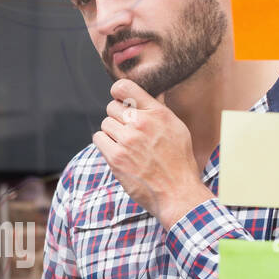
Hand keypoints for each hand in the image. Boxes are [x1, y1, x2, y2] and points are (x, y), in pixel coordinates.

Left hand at [93, 79, 211, 228]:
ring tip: (126, 145)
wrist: (177, 192)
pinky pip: (99, 139)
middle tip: (128, 132)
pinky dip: (105, 144)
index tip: (119, 99)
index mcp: (158, 113)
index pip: (124, 87)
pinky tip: (117, 152)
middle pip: (112, 107)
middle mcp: (142, 123)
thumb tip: (148, 95)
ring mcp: (127, 140)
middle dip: (117, 118)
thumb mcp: (177, 128)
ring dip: (112, 133)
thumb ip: (159, 110)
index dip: (117, 92)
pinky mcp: (116, 157)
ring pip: (105, 123)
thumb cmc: (179, 162)